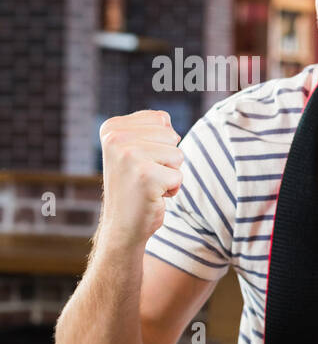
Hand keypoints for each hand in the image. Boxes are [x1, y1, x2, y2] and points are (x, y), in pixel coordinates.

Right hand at [98, 110, 183, 248]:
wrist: (122, 224)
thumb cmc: (135, 185)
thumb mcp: (135, 149)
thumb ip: (150, 128)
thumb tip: (167, 120)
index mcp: (112, 128)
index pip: (162, 119)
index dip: (160, 143)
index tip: (140, 160)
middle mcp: (116, 138)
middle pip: (172, 136)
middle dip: (168, 159)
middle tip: (146, 175)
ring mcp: (129, 156)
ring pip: (178, 155)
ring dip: (170, 173)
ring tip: (149, 184)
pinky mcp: (145, 176)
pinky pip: (179, 175)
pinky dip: (172, 189)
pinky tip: (152, 195)